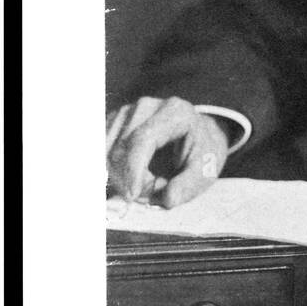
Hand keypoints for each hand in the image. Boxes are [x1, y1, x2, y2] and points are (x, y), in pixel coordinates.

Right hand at [106, 96, 228, 207]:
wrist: (196, 137)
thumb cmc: (200, 153)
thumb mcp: (206, 170)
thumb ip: (189, 185)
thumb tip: (168, 199)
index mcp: (176, 112)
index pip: (143, 139)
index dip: (134, 169)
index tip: (132, 196)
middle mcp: (147, 106)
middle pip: (121, 148)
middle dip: (129, 179)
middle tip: (150, 194)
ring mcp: (127, 111)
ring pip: (105, 151)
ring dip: (118, 178)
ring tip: (145, 184)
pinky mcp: (113, 122)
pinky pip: (100, 151)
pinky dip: (110, 171)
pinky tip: (129, 178)